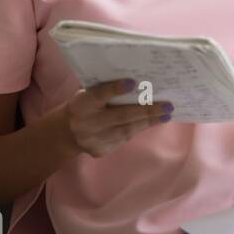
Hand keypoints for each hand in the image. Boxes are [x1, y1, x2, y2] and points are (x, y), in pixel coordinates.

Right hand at [58, 78, 173, 157]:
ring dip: (149, 121)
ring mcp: (95, 140)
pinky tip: (153, 122)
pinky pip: (125, 139)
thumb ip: (104, 89)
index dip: (115, 89)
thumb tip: (137, 82)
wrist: (65, 133)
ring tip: (166, 114)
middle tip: (167, 105)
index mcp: (82, 104)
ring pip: (127, 130)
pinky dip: (140, 129)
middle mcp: (88, 123)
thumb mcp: (86, 94)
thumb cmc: (84, 106)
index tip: (133, 82)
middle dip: (146, 110)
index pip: (99, 95)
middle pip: (120, 116)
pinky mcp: (101, 150)